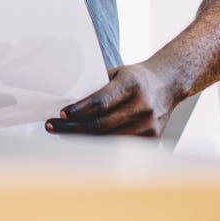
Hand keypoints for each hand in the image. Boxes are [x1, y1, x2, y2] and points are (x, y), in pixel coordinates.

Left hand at [45, 62, 176, 137]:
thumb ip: (97, 87)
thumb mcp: (117, 74)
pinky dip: (99, 145)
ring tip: (63, 134)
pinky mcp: (152, 139)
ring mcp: (149, 125)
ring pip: (108, 138)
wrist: (167, 84)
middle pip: (101, 124)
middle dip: (73, 127)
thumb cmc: (135, 78)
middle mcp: (143, 105)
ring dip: (82, 139)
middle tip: (52, 126)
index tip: (60, 114)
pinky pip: (119, 146)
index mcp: (132, 84)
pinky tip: (83, 142)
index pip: (100, 102)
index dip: (79, 110)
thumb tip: (66, 100)